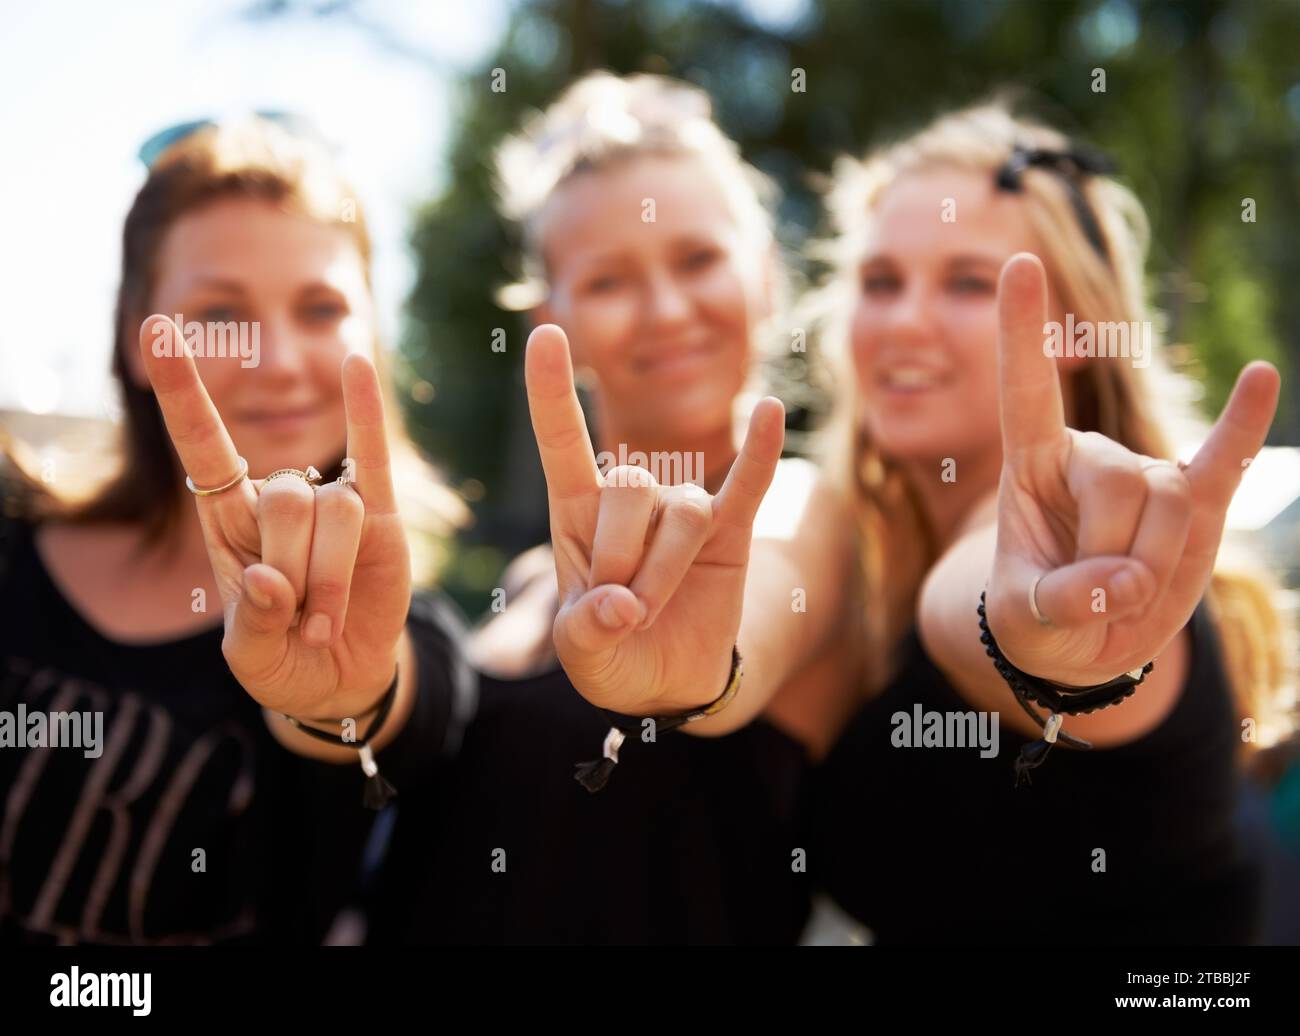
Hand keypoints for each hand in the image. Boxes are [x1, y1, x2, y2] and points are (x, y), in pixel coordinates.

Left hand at [139, 315, 411, 720]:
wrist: (341, 677)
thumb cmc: (284, 662)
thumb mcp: (251, 660)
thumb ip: (252, 625)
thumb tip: (266, 581)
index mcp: (229, 524)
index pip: (203, 448)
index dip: (184, 392)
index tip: (156, 328)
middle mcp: (276, 504)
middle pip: (284, 497)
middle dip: (295, 569)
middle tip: (300, 623)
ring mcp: (331, 505)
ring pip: (333, 509)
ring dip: (330, 578)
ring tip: (325, 620)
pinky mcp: (379, 515)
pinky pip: (370, 455)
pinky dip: (365, 411)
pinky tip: (356, 363)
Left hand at [525, 324, 784, 714]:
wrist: (666, 680)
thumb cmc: (610, 655)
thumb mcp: (581, 656)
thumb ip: (585, 633)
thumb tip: (620, 606)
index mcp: (577, 513)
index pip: (562, 441)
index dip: (552, 391)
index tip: (547, 333)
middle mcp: (630, 499)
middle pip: (629, 485)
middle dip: (624, 557)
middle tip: (623, 608)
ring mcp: (682, 511)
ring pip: (683, 513)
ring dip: (668, 571)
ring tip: (657, 606)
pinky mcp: (731, 530)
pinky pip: (750, 485)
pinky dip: (761, 450)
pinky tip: (771, 410)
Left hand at [985, 254, 1278, 684]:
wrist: (1083, 644)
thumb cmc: (1037, 619)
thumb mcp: (1023, 622)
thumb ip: (1060, 600)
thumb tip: (1122, 581)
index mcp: (1032, 465)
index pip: (1025, 389)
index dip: (1022, 330)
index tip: (1019, 263)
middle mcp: (1091, 455)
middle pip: (1118, 483)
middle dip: (1111, 552)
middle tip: (1093, 592)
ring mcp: (1147, 475)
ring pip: (1168, 506)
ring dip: (1153, 567)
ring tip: (1125, 589)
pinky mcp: (1197, 502)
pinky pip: (1224, 461)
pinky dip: (1243, 424)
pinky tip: (1260, 376)